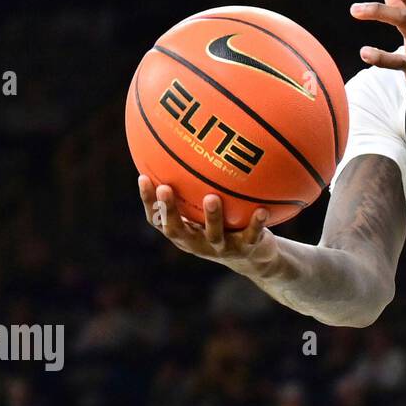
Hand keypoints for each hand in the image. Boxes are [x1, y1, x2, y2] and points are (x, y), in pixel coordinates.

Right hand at [138, 176, 278, 273]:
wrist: (254, 258)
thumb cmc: (224, 226)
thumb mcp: (205, 210)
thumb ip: (193, 188)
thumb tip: (180, 147)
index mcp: (184, 233)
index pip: (157, 218)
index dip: (148, 200)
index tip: (143, 177)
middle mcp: (197, 243)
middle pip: (177, 230)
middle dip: (171, 210)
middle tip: (166, 188)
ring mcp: (221, 248)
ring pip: (214, 234)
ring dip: (212, 216)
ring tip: (212, 197)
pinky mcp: (246, 249)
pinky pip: (251, 235)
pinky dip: (256, 223)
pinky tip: (262, 209)